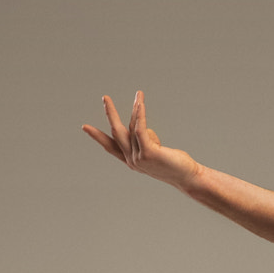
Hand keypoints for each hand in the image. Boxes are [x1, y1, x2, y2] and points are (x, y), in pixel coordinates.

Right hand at [81, 91, 198, 188]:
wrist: (188, 178)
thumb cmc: (176, 165)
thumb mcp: (156, 151)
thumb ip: (145, 140)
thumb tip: (139, 126)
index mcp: (131, 161)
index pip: (111, 147)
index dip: (98, 136)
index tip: (85, 127)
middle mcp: (132, 160)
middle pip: (117, 132)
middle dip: (110, 113)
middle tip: (105, 97)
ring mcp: (138, 157)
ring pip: (133, 127)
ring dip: (137, 109)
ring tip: (139, 94)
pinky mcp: (148, 153)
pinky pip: (140, 128)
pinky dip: (139, 114)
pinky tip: (139, 103)